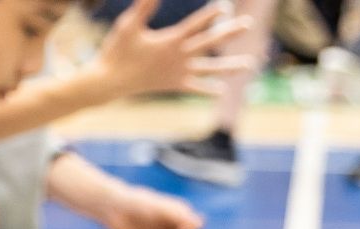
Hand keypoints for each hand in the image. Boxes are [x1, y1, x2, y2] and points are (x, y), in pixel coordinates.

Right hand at [84, 0, 257, 99]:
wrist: (110, 82)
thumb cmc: (117, 50)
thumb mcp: (129, 25)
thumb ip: (144, 7)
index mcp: (170, 41)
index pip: (195, 25)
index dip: (210, 14)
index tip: (224, 6)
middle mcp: (179, 57)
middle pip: (210, 42)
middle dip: (230, 32)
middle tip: (248, 23)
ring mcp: (179, 73)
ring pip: (210, 68)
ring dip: (230, 66)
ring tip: (249, 64)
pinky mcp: (174, 85)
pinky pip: (195, 88)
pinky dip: (208, 90)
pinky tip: (222, 90)